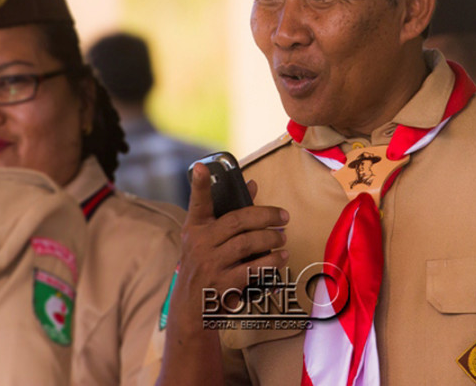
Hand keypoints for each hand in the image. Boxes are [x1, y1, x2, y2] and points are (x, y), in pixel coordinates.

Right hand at [161, 163, 288, 375]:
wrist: (191, 309)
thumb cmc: (205, 266)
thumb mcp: (209, 239)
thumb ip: (231, 213)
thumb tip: (253, 184)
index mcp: (195, 229)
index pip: (198, 203)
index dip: (200, 184)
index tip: (202, 166)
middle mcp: (200, 244)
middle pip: (238, 222)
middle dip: (266, 216)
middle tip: (284, 217)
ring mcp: (210, 264)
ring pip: (248, 244)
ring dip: (271, 240)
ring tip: (282, 238)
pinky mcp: (222, 284)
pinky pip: (252, 269)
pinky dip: (271, 262)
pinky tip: (280, 258)